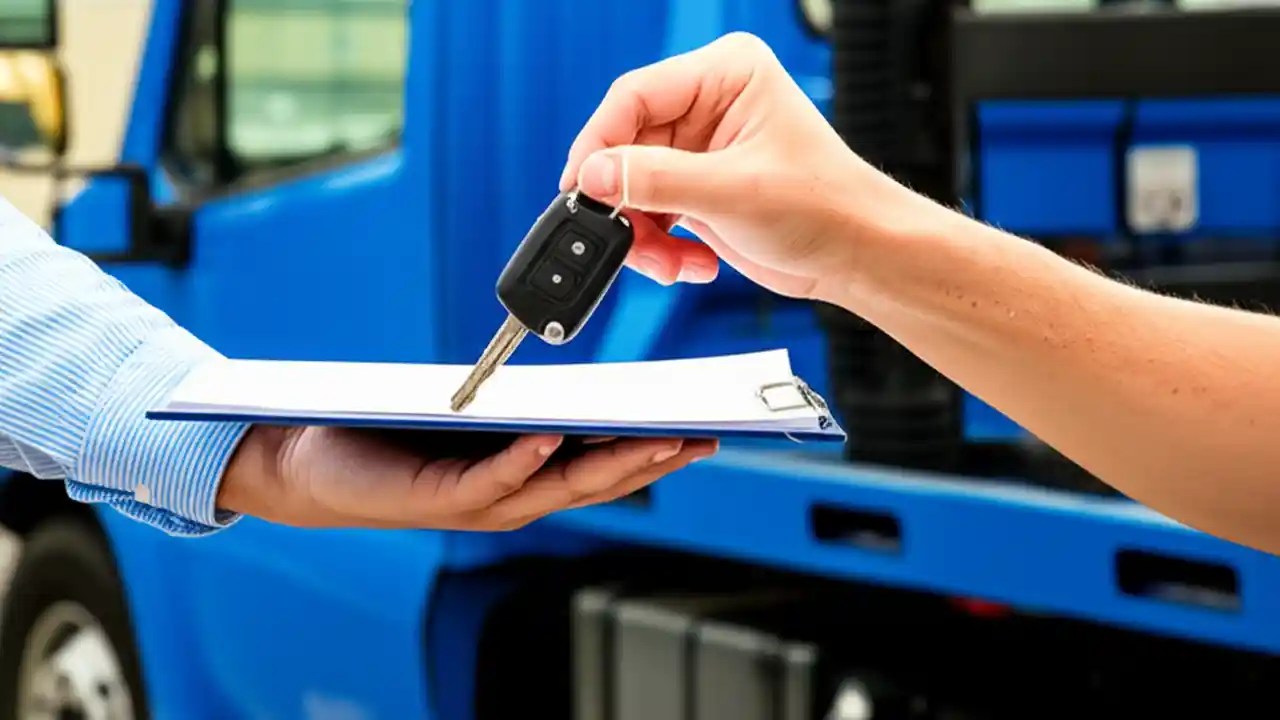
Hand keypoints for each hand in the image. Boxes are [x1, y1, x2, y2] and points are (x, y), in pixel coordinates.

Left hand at [216, 426, 715, 529]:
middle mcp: (508, 497)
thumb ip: (514, 407)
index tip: (699, 428)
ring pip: (555, 487)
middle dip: (651, 461)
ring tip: (653, 439)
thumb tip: (566, 379)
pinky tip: (553, 438)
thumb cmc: (390, 433)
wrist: (307, 459)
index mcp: (521, 475)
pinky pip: (490, 481)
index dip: (650, 451)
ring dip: (606, 464)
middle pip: (593, 481)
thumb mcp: (468, 415)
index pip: (598, 466)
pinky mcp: (437, 498)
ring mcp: (476, 503)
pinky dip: (523, 461)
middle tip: (702, 437)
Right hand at [560, 32, 930, 301]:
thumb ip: (658, 181)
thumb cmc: (827, 206)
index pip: (635, 95)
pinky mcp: (697, 189)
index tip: (581, 185)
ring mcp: (700, 149)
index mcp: (726, 73)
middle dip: (627, 203)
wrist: (856, 256)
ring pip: (632, 187)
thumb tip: (596, 176)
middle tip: (629, 239)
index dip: (601, 142)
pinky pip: (650, 213)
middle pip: (626, 146)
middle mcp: (708, 104)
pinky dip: (659, 246)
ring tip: (668, 261)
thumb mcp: (734, 191)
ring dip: (643, 234)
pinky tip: (690, 262)